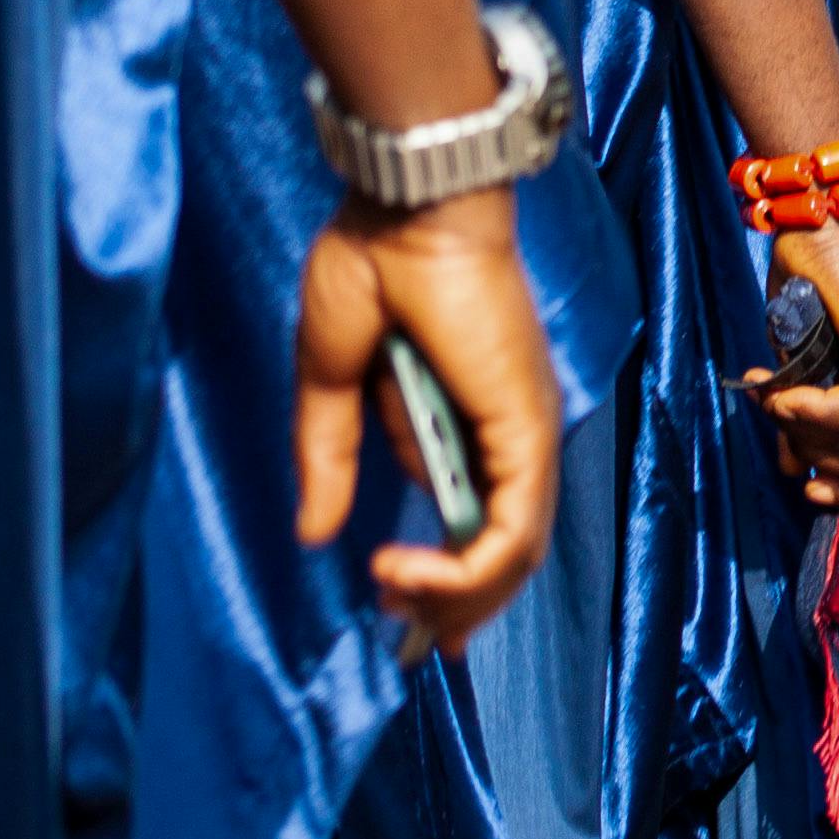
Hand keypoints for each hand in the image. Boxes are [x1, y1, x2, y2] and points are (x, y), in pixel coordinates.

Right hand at [294, 187, 559, 647]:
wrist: (407, 208)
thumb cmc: (371, 267)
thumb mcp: (332, 379)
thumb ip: (330, 455)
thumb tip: (314, 531)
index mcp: (471, 418)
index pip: (484, 522)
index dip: (457, 581)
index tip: (411, 617)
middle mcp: (509, 430)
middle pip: (505, 551)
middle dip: (455, 605)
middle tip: (406, 630)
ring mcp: (523, 430)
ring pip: (514, 552)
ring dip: (456, 594)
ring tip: (396, 597)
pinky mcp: (524, 425)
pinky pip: (512, 526)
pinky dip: (467, 566)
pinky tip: (410, 571)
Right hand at [745, 213, 838, 513]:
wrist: (818, 217)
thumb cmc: (810, 283)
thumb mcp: (804, 367)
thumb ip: (807, 419)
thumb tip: (796, 468)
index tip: (808, 487)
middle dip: (818, 464)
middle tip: (780, 427)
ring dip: (805, 434)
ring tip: (773, 396)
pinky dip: (810, 411)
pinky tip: (781, 392)